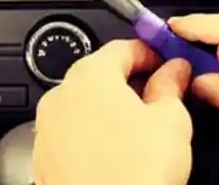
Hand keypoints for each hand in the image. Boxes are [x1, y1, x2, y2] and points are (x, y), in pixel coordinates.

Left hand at [33, 39, 193, 184]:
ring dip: (112, 111)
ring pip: (85, 107)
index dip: (154, 53)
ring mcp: (48, 131)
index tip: (170, 64)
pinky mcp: (44, 161)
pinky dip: (95, 137)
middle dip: (132, 83)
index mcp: (90, 76)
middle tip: (163, 99)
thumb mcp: (171, 121)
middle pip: (101, 75)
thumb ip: (171, 85)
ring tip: (142, 134)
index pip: (125, 47)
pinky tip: (119, 155)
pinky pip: (74, 136)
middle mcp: (61, 98)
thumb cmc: (136, 176)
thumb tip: (174, 70)